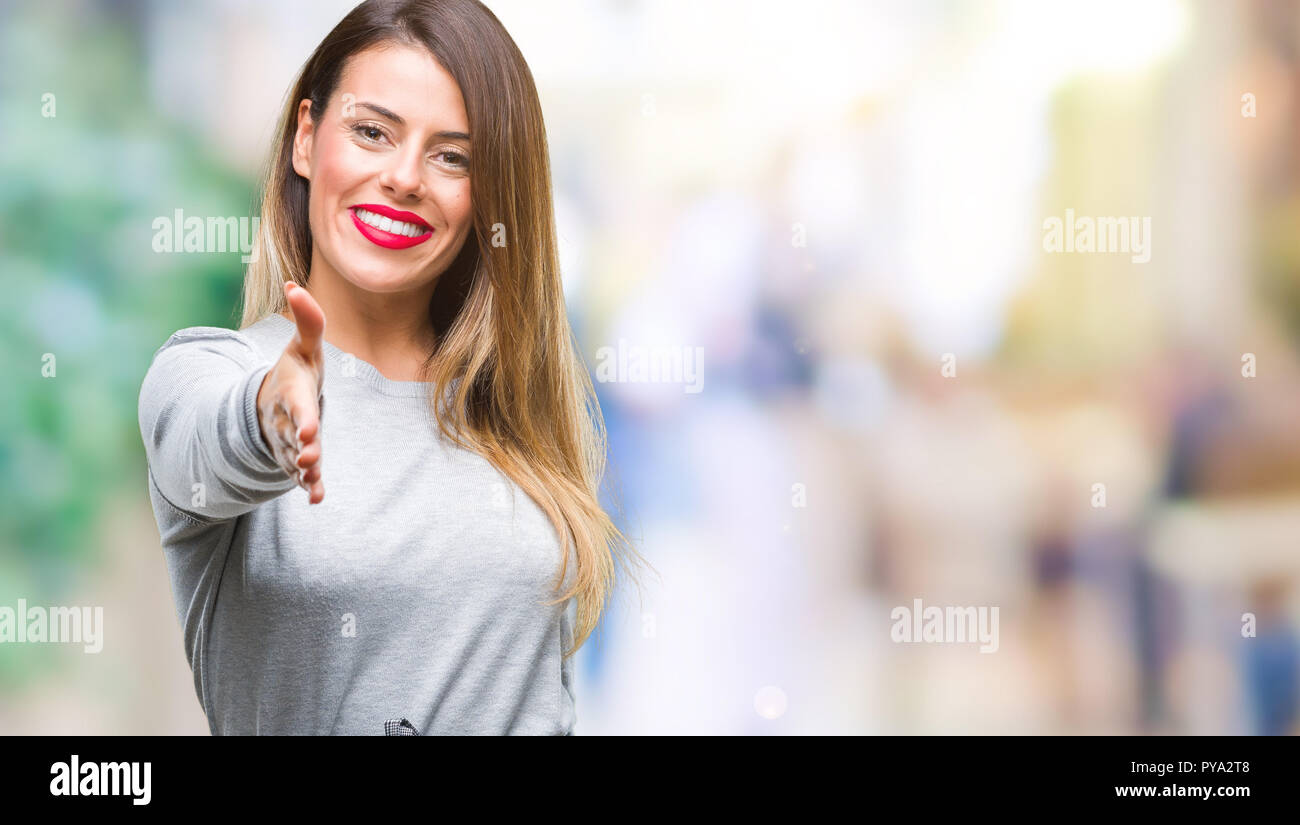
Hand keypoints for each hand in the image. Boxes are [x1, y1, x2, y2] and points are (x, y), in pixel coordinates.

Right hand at [257, 282, 325, 503]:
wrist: (273, 403)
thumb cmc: (296, 373)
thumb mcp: (304, 347)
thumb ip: (308, 320)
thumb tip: (294, 284)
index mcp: (292, 393)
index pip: (298, 405)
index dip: (303, 416)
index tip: (310, 428)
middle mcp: (287, 420)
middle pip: (294, 436)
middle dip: (302, 447)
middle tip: (310, 457)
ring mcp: (290, 442)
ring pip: (295, 458)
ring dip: (304, 470)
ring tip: (311, 479)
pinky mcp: (297, 459)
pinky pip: (303, 476)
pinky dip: (310, 488)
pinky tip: (317, 499)